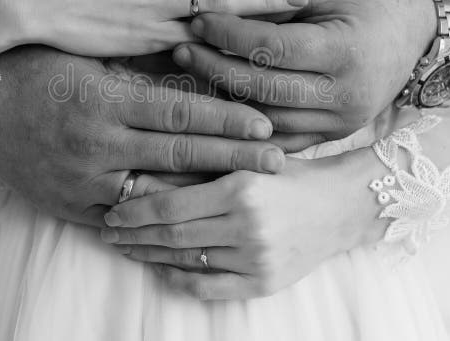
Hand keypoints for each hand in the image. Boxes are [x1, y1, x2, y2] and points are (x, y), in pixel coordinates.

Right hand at [0, 46, 285, 225]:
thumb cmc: (31, 70)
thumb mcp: (84, 58)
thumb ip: (136, 68)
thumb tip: (193, 60)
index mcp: (105, 100)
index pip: (180, 112)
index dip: (227, 120)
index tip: (266, 125)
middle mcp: (100, 144)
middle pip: (181, 154)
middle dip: (234, 159)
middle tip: (279, 163)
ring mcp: (86, 181)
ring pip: (160, 191)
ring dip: (206, 191)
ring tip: (247, 189)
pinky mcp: (72, 207)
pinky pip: (124, 217)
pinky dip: (159, 217)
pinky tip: (195, 217)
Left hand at [100, 149, 388, 299]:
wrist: (341, 205)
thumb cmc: (291, 176)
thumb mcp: (247, 162)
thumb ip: (201, 169)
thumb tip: (144, 178)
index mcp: (239, 189)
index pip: (170, 206)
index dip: (134, 212)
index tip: (111, 212)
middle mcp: (246, 226)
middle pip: (172, 236)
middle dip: (133, 234)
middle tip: (107, 231)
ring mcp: (255, 258)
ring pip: (187, 260)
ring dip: (150, 256)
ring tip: (128, 247)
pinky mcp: (264, 282)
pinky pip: (209, 287)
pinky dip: (180, 279)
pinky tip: (162, 269)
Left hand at [172, 0, 436, 149]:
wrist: (420, 34)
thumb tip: (217, 5)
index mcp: (347, 52)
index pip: (273, 49)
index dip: (230, 35)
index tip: (198, 19)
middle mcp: (346, 96)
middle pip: (264, 89)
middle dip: (216, 68)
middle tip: (182, 48)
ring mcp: (342, 123)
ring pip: (268, 121)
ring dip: (225, 100)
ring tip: (192, 76)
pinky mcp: (335, 135)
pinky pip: (282, 140)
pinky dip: (248, 127)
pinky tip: (217, 109)